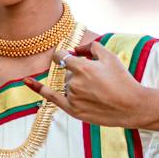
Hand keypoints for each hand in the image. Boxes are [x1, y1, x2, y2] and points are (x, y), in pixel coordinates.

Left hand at [30, 37, 151, 127]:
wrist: (132, 106)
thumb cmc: (123, 80)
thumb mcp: (110, 57)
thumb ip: (91, 47)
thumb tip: (77, 48)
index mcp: (81, 68)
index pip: (61, 56)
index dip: (64, 55)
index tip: (66, 55)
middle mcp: (73, 82)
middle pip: (67, 72)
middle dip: (79, 73)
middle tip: (99, 80)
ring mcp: (72, 97)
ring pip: (67, 85)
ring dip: (77, 84)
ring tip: (98, 91)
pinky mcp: (73, 110)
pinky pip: (51, 97)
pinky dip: (39, 89)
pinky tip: (26, 81)